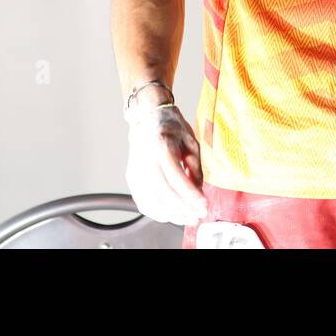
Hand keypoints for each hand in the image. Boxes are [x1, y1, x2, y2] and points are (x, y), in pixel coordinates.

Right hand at [124, 104, 207, 225]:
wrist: (146, 117)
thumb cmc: (170, 126)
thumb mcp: (190, 141)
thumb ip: (195, 167)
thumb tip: (198, 192)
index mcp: (162, 145)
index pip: (176, 177)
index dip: (190, 194)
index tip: (204, 205)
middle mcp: (146, 159)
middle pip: (163, 192)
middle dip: (183, 209)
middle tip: (199, 215)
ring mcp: (136, 170)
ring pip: (153, 201)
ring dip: (172, 214)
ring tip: (188, 218)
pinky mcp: (132, 178)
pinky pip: (144, 202)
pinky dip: (158, 212)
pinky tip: (172, 214)